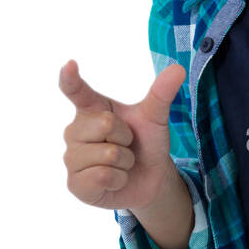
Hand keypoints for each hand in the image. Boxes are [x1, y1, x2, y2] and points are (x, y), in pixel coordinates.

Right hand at [59, 58, 186, 213]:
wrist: (151, 178)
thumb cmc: (146, 143)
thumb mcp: (155, 118)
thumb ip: (161, 94)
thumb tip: (178, 69)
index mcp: (91, 109)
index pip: (76, 91)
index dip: (70, 78)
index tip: (70, 64)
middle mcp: (75, 131)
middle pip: (105, 124)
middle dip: (126, 137)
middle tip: (127, 145)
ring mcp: (72, 158)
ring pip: (106, 154)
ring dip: (125, 162)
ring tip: (122, 164)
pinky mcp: (74, 184)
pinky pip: (102, 176)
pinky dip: (119, 179)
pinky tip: (116, 180)